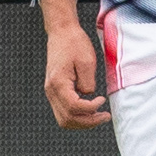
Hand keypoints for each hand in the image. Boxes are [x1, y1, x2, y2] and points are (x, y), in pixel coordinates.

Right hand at [39, 0, 109, 128]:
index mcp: (58, 83)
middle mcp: (51, 90)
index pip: (74, 108)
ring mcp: (51, 91)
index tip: (103, 100)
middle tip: (104, 116)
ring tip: (98, 115)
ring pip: (64, 119)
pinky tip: (89, 109)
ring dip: (82, 121)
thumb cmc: (74, 43)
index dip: (91, 109)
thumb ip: (88, 83)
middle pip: (67, 119)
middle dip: (88, 122)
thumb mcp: (87, 61)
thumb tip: (89, 96)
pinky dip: (77, 115)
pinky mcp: (54, 90)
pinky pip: (63, 111)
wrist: (61, 32)